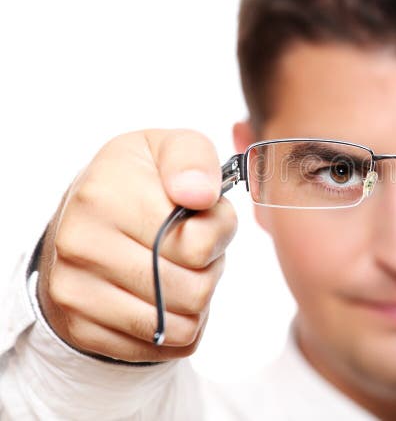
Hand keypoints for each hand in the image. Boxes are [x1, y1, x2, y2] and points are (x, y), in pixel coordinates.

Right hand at [37, 129, 236, 362]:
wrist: (86, 216)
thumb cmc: (142, 181)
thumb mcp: (172, 148)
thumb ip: (195, 160)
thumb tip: (199, 195)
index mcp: (105, 192)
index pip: (197, 244)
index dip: (219, 232)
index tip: (205, 216)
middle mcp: (80, 242)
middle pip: (193, 290)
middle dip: (210, 270)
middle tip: (194, 248)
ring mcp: (75, 289)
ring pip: (179, 325)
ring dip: (196, 302)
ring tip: (181, 270)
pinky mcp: (80, 327)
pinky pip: (159, 348)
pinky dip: (176, 327)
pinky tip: (163, 296)